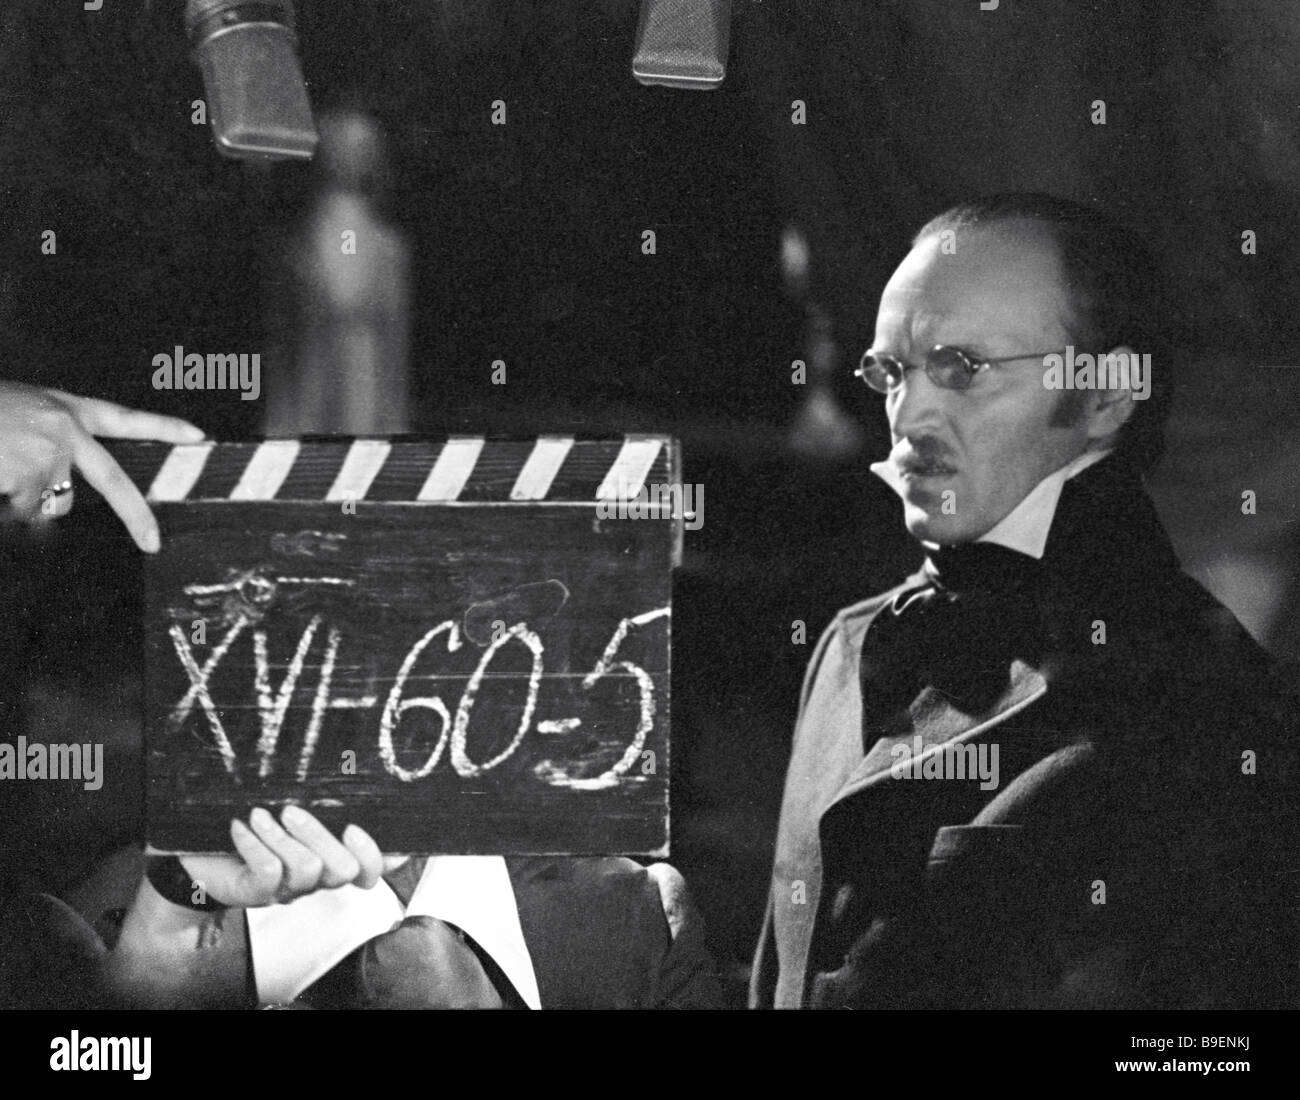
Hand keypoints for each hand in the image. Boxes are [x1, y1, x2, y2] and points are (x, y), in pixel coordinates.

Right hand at [0, 380, 204, 551]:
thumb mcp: (21, 411)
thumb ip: (52, 441)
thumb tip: (62, 494)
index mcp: (65, 409)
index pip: (124, 417)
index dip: (162, 427)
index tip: (198, 436)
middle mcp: (64, 429)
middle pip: (114, 481)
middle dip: (137, 516)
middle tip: (153, 543)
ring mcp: (45, 453)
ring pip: (52, 504)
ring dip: (27, 503)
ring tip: (5, 471)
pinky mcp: (24, 476)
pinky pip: (23, 510)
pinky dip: (9, 504)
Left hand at [169, 806, 404, 908]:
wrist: (197, 855)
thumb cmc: (252, 824)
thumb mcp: (289, 808)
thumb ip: (318, 800)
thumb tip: (348, 765)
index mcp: (331, 856)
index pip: (372, 869)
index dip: (376, 855)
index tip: (356, 827)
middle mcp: (317, 878)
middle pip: (345, 869)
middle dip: (321, 835)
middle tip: (291, 810)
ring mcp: (288, 888)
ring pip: (309, 870)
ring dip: (282, 837)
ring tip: (259, 815)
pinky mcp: (258, 892)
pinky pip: (269, 872)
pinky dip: (254, 844)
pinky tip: (240, 826)